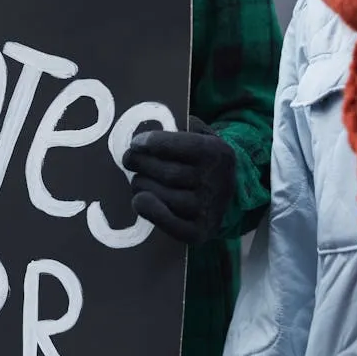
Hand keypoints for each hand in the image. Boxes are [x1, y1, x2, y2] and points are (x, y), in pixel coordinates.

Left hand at [122, 117, 236, 244]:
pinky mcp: (199, 232)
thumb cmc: (203, 162)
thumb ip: (187, 127)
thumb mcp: (204, 136)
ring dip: (141, 185)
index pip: (181, 146)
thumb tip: (168, 123)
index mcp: (217, 153)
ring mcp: (207, 209)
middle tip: (129, 159)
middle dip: (140, 163)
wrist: (227, 196)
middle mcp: (215, 182)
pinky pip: (169, 223)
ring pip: (163, 196)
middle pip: (167, 173)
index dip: (154, 143)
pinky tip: (139, 200)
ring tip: (137, 179)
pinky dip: (150, 211)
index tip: (135, 143)